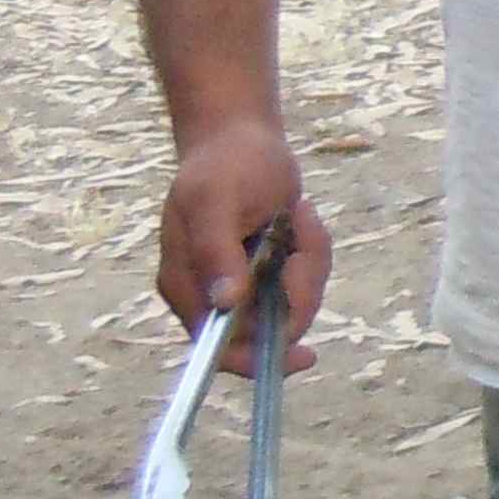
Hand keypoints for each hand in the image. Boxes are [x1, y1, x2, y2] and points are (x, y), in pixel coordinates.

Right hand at [158, 115, 325, 372]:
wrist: (241, 139)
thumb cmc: (223, 165)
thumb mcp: (213, 199)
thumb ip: (215, 251)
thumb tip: (224, 304)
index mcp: (186, 286)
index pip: (218, 347)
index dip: (256, 359)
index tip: (302, 353)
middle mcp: (212, 295)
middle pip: (270, 327)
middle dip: (299, 285)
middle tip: (300, 230)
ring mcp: (243, 287)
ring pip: (295, 304)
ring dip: (309, 261)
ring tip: (296, 215)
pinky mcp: (270, 275)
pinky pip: (305, 280)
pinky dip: (312, 250)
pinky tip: (298, 218)